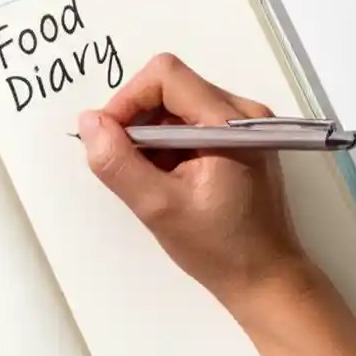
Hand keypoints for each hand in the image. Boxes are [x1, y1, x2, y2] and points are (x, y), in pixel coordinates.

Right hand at [78, 53, 313, 308]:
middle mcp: (243, 113)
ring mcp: (245, 126)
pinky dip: (169, 146)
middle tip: (129, 166)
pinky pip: (192, 123)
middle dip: (138, 121)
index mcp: (229, 122)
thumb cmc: (219, 249)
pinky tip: (170, 181)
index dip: (127, 100)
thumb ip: (118, 162)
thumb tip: (89, 122)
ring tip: (152, 180)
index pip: (165, 75)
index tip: (110, 140)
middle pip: (171, 87)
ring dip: (153, 136)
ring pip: (178, 105)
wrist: (266, 280)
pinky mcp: (240, 141)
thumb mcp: (158, 208)